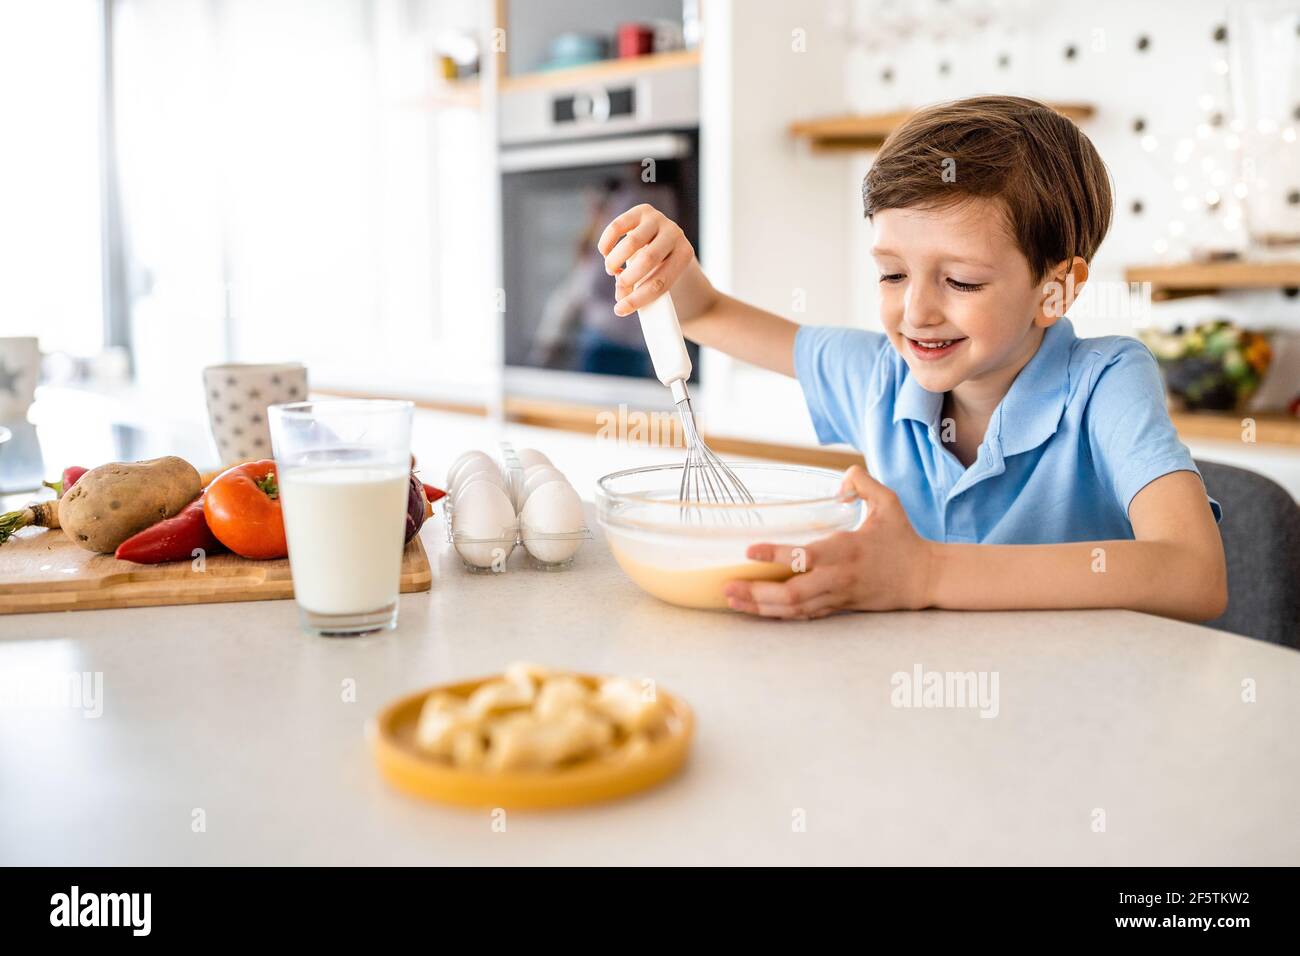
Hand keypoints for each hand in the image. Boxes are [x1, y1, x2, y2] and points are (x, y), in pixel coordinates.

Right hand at [596, 204, 694, 315]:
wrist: (666, 240)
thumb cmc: (661, 267)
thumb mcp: (656, 280)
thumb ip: (639, 291)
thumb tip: (621, 302)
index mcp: (684, 254)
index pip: (661, 281)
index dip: (639, 298)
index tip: (620, 310)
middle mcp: (675, 233)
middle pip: (647, 259)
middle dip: (628, 278)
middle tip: (619, 286)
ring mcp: (658, 219)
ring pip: (631, 243)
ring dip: (615, 261)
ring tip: (612, 270)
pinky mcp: (640, 211)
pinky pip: (617, 226)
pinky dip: (607, 244)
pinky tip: (605, 254)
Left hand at [722, 465, 933, 618]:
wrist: (925, 578)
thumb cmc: (903, 538)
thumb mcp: (888, 502)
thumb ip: (862, 482)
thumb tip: (839, 480)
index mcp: (847, 550)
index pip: (806, 556)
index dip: (776, 555)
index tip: (750, 550)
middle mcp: (838, 577)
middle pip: (792, 593)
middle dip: (757, 593)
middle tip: (727, 586)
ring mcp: (837, 596)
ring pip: (794, 609)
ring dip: (761, 607)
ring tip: (731, 600)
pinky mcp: (838, 607)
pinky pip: (803, 615)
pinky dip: (778, 615)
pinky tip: (755, 610)